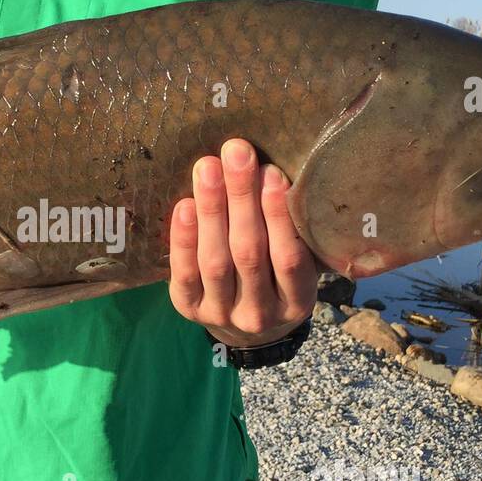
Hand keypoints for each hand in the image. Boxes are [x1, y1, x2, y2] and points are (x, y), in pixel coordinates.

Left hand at [168, 138, 316, 347]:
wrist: (244, 326)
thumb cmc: (274, 277)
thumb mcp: (297, 263)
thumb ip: (293, 230)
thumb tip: (271, 168)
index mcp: (296, 301)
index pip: (288, 258)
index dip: (278, 214)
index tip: (271, 171)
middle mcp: (260, 314)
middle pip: (248, 252)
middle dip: (241, 198)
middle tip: (236, 153)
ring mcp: (222, 314)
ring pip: (215, 261)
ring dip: (211, 209)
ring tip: (208, 168)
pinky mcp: (190, 309)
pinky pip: (184, 273)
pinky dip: (184, 237)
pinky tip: (185, 205)